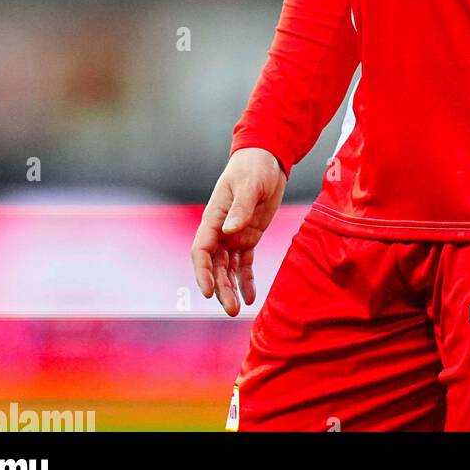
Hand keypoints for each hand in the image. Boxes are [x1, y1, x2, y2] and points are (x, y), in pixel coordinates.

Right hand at [191, 148, 287, 315]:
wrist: (268, 160)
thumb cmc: (254, 168)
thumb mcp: (249, 185)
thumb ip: (241, 208)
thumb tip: (230, 231)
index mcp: (214, 218)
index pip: (202, 251)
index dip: (203, 273)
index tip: (208, 292)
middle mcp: (220, 230)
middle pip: (215, 266)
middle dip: (220, 288)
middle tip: (230, 309)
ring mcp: (234, 235)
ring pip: (228, 268)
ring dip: (231, 288)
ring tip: (238, 309)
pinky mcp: (249, 237)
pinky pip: (244, 263)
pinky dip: (246, 279)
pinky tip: (250, 297)